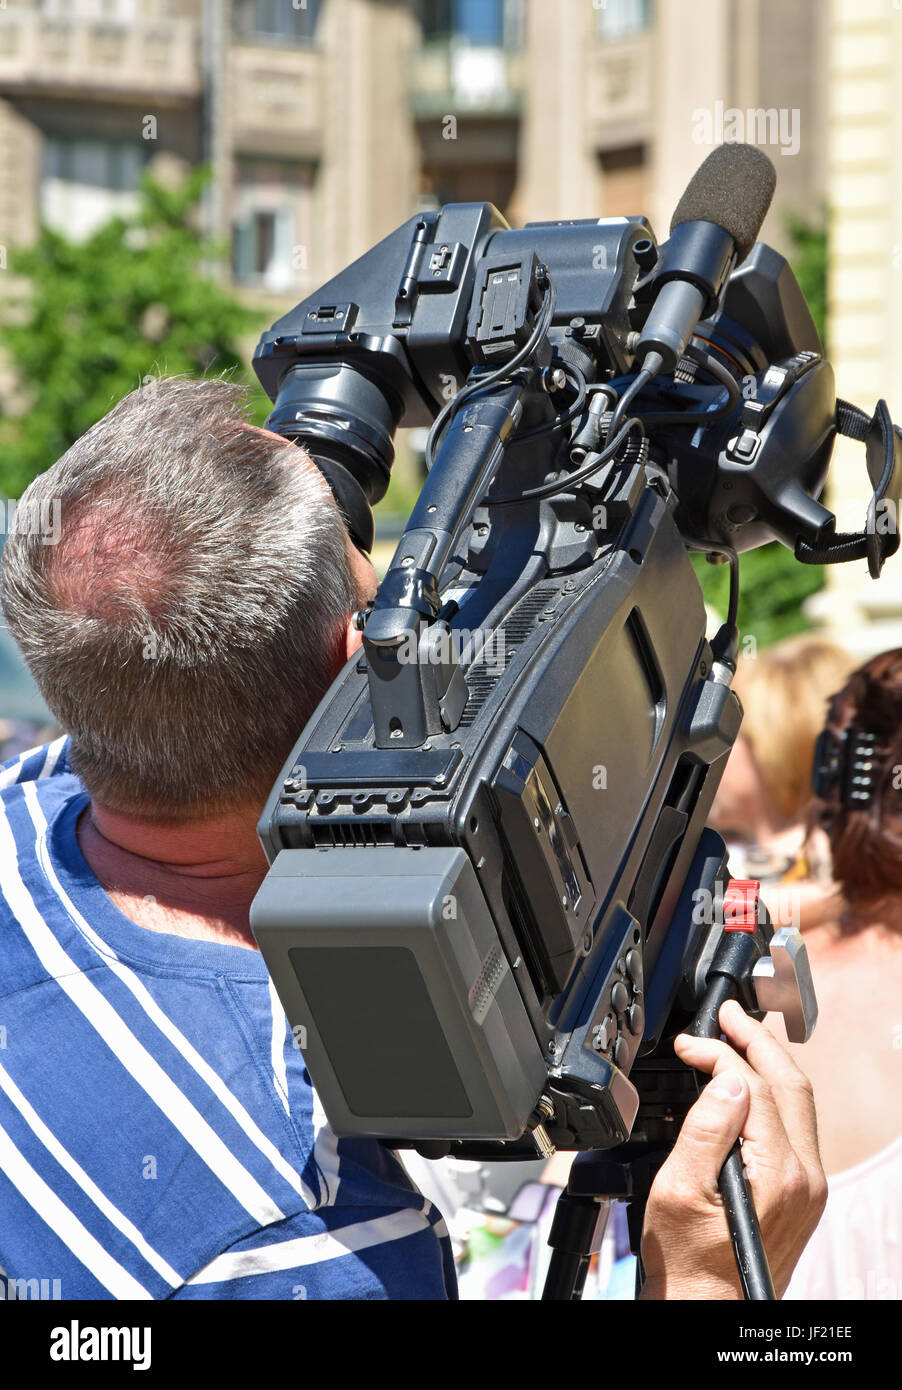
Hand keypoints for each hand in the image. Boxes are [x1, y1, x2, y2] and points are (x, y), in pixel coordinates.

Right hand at [638, 998, 826, 1299]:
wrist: (706, 1311)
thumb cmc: (688, 1266)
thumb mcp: (678, 1192)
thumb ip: (705, 1129)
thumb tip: (725, 1077)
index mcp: (777, 1173)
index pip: (752, 1085)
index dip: (719, 1053)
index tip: (688, 1044)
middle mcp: (805, 1177)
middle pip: (791, 1084)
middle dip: (757, 1040)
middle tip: (727, 1013)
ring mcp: (809, 1186)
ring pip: (799, 1102)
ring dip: (768, 1061)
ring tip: (738, 1036)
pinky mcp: (802, 1193)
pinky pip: (796, 1125)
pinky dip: (772, 1091)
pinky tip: (748, 1082)